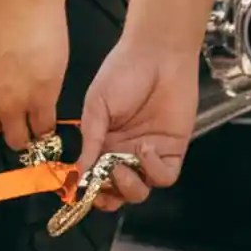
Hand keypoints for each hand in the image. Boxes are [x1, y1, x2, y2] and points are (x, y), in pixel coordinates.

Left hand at [0, 0, 67, 150]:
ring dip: (26, 133)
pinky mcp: (42, 100)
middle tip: (13, 116)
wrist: (21, 3)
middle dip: (2, 125)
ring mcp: (14, 105)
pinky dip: (46, 127)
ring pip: (19, 138)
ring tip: (32, 124)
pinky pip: (44, 127)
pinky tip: (47, 118)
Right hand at [78, 37, 199, 210]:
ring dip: (128, 187)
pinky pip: (164, 176)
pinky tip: (145, 148)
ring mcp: (148, 155)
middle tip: (102, 185)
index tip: (78, 191)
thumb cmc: (122, 72)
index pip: (93, 177)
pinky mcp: (173, 151)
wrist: (158, 54)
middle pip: (116, 192)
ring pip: (139, 191)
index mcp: (101, 143)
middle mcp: (123, 153)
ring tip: (121, 166)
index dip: (86, 189)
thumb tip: (77, 172)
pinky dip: (153, 170)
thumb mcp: (96, 105)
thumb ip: (89, 140)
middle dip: (108, 197)